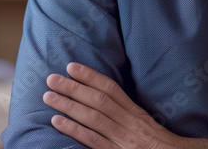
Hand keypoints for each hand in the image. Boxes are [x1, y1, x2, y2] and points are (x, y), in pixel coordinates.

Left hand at [43, 62, 193, 148]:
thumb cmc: (160, 146)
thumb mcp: (146, 125)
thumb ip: (126, 113)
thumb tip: (103, 98)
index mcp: (136, 114)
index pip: (111, 89)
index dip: (90, 76)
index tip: (72, 66)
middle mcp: (129, 124)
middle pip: (99, 100)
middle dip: (74, 88)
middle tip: (52, 78)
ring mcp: (123, 140)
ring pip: (93, 118)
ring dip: (69, 105)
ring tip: (48, 96)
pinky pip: (94, 141)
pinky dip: (74, 130)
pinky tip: (57, 121)